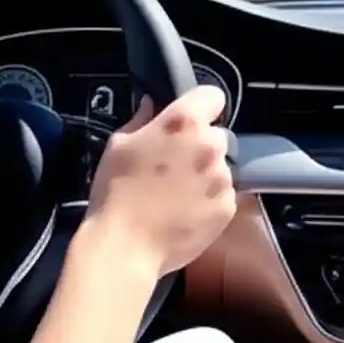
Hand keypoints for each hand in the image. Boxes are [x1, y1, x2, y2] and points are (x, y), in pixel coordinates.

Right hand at [82, 86, 235, 277]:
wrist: (125, 246)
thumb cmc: (115, 192)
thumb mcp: (119, 145)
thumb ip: (143, 119)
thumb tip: (153, 104)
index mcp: (183, 123)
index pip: (212, 96)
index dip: (200, 106)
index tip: (189, 121)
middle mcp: (210, 146)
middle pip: (217, 134)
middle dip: (200, 144)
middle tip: (175, 164)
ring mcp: (222, 178)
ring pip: (221, 166)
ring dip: (205, 173)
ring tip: (177, 193)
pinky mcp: (228, 207)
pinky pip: (223, 194)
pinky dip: (209, 199)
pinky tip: (185, 210)